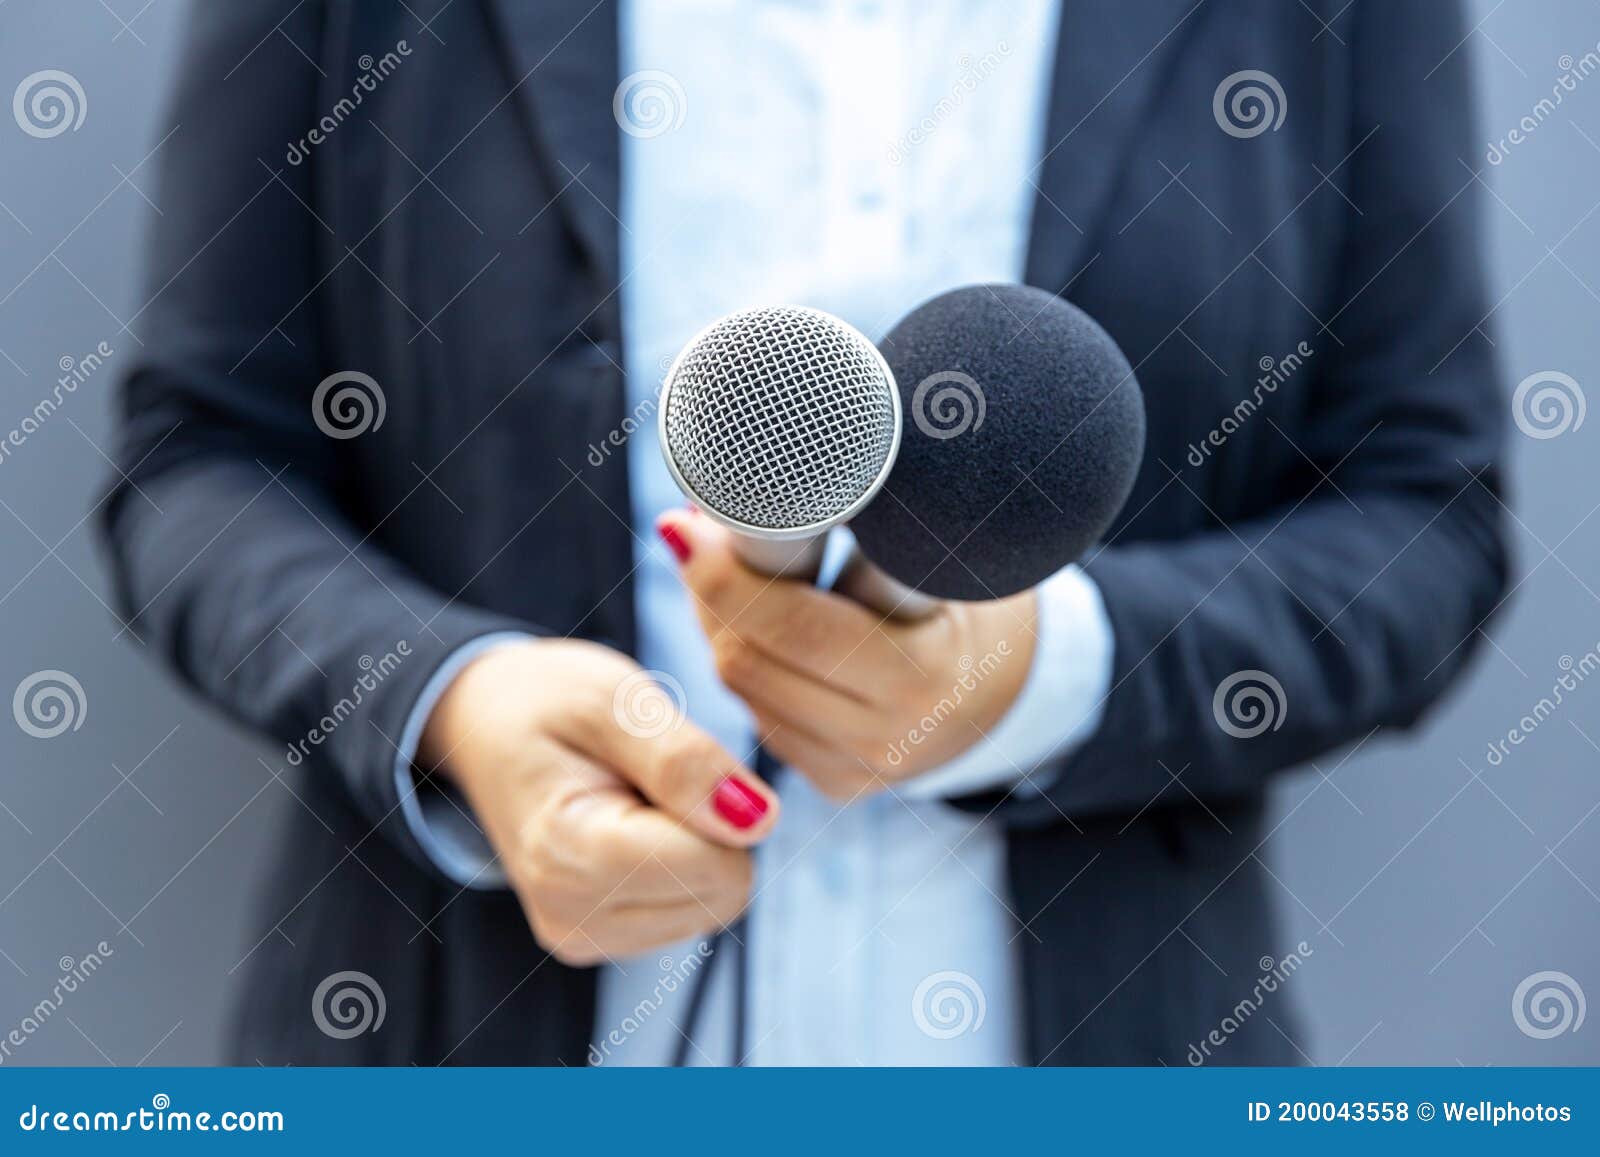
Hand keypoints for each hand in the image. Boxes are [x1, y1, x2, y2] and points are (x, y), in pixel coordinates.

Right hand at [418, 637, 777, 965]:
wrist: (486, 727)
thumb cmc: (548, 702)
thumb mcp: (616, 700)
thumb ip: (686, 760)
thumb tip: (760, 821)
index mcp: (569, 853)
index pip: (716, 864)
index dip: (718, 800)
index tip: (665, 761)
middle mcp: (571, 916)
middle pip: (723, 892)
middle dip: (708, 825)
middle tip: (646, 778)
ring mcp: (582, 937)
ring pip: (714, 905)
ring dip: (694, 842)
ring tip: (631, 797)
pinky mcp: (598, 940)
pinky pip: (691, 911)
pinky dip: (678, 864)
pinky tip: (628, 824)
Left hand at [658, 509, 1035, 800]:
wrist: (1015, 687)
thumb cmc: (967, 598)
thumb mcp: (929, 555)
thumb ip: (852, 527)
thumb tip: (743, 487)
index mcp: (921, 672)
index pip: (793, 627)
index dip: (727, 574)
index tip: (685, 523)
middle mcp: (887, 734)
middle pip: (747, 660)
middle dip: (712, 591)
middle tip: (691, 531)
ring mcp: (860, 768)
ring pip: (742, 688)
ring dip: (721, 625)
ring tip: (727, 568)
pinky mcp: (838, 783)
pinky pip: (760, 716)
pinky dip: (746, 663)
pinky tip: (756, 623)